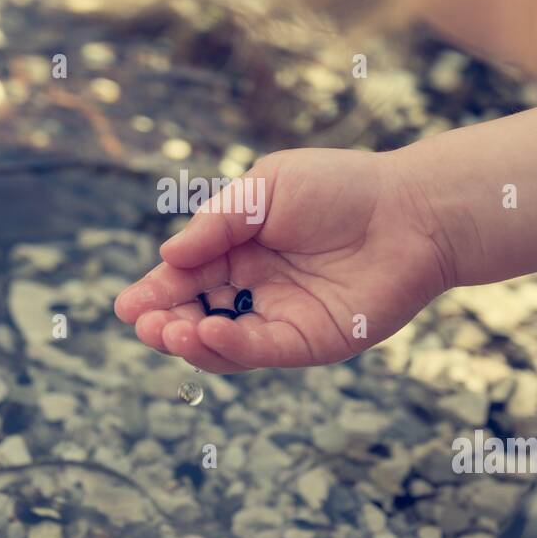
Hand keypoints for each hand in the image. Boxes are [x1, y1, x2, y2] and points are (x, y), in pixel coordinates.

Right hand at [114, 148, 453, 372]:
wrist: (409, 210)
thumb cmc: (340, 187)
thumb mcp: (267, 189)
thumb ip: (218, 223)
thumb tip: (168, 256)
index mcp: (238, 249)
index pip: (186, 277)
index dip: (156, 292)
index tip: (127, 306)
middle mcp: (255, 288)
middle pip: (196, 315)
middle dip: (165, 323)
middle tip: (143, 325)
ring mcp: (281, 317)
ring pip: (223, 341)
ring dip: (190, 342)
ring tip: (168, 333)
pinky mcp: (311, 341)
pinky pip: (262, 350)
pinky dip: (232, 347)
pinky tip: (209, 333)